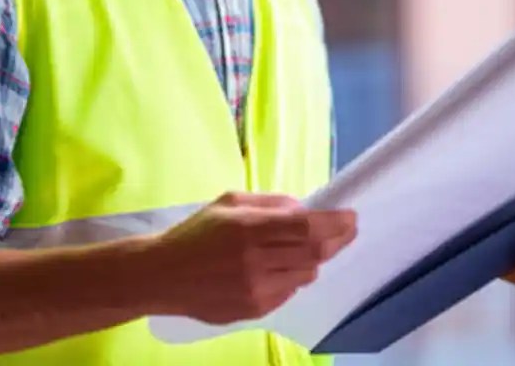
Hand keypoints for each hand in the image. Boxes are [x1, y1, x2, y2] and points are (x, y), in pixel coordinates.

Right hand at [143, 191, 357, 324]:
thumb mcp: (226, 203)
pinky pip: (290, 292)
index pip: (307, 227)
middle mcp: (256, 260)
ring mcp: (258, 289)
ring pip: (307, 274)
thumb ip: (267, 204)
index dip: (336, 222)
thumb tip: (303, 209)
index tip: (351, 216)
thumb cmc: (194, 234)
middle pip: (315, 252)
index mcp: (247, 228)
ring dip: (312, 259)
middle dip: (338, 239)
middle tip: (346, 231)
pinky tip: (274, 269)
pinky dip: (291, 277)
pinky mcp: (256, 310)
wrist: (162, 275)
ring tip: (300, 249)